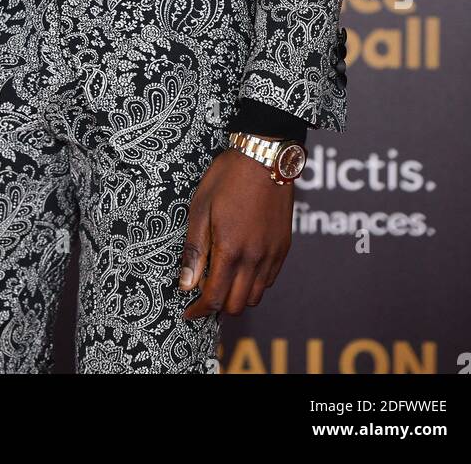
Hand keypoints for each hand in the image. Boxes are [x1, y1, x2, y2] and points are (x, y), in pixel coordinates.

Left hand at [179, 148, 293, 318]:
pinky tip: (242, 267)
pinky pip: (269, 280)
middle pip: (238, 305)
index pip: (215, 298)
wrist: (264, 157)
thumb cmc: (228, 178)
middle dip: (218, 307)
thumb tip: (186, 284)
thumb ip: (195, 250)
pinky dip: (254, 283)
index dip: (199, 311)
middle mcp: (255, 258)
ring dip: (237, 296)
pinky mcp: (283, 247)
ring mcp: (272, 254)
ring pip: (256, 296)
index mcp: (231, 249)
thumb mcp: (201, 208)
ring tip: (223, 280)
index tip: (189, 312)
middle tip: (204, 295)